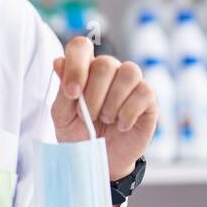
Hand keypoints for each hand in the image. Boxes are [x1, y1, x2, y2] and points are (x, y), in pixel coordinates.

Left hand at [51, 36, 156, 181]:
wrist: (100, 160)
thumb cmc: (79, 135)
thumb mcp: (63, 116)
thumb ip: (62, 90)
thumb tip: (58, 61)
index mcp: (84, 70)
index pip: (81, 47)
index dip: (76, 65)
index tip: (72, 92)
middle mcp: (109, 71)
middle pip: (105, 63)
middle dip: (93, 94)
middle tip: (89, 116)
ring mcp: (130, 83)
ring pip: (128, 72)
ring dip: (113, 102)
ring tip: (106, 119)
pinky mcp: (148, 98)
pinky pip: (143, 92)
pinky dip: (128, 112)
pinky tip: (121, 125)